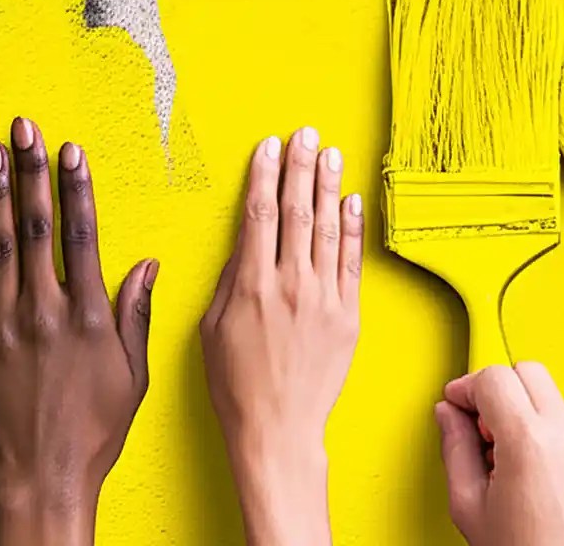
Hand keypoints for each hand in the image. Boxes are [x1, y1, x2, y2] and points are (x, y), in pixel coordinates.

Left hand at [0, 117, 155, 545]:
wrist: (43, 476)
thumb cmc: (95, 430)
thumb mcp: (133, 373)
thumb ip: (134, 314)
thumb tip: (144, 265)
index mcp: (89, 314)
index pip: (82, 234)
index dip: (76, 188)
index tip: (72, 152)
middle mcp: (45, 311)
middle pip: (34, 227)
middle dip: (30, 172)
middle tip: (24, 130)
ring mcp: (2, 326)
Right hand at [201, 128, 362, 545]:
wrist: (277, 428)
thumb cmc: (235, 384)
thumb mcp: (212, 329)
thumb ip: (229, 281)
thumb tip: (244, 245)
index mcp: (250, 285)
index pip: (260, 215)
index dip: (264, 175)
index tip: (268, 146)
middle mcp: (290, 284)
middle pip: (298, 211)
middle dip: (300, 167)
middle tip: (305, 134)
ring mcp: (323, 298)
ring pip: (328, 228)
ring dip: (329, 185)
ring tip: (330, 153)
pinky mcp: (348, 314)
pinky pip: (352, 261)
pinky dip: (352, 228)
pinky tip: (351, 201)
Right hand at [435, 363, 563, 545]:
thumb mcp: (470, 506)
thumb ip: (455, 447)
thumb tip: (448, 412)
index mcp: (531, 444)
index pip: (494, 378)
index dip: (467, 387)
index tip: (457, 402)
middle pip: (527, 372)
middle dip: (500, 392)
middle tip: (484, 430)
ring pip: (552, 397)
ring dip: (529, 416)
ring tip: (516, 465)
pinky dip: (556, 437)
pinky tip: (544, 475)